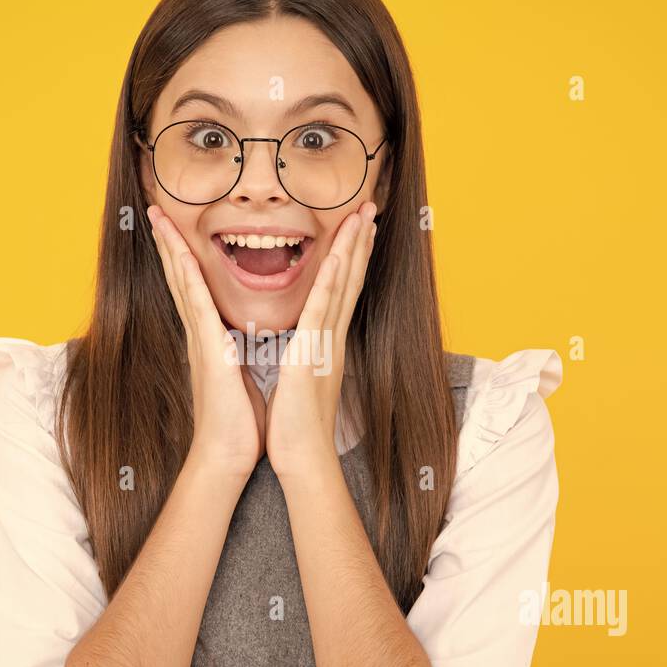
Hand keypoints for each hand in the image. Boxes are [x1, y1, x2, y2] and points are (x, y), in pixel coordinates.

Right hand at [147, 205, 265, 480]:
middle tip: (155, 208)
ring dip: (171, 248)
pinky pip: (197, 307)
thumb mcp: (241, 375)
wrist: (229, 456)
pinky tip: (181, 256)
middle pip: (180, 276)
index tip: (175, 227)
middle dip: (168, 241)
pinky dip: (188, 279)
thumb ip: (237, 353)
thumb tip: (242, 341)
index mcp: (210, 337)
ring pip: (182, 283)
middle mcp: (199, 333)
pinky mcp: (208, 351)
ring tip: (158, 217)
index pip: (194, 286)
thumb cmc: (240, 421)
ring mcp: (200, 340)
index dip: (183, 255)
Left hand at [264, 201, 376, 479]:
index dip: (351, 260)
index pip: (340, 293)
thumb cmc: (296, 428)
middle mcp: (332, 339)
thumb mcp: (299, 382)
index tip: (357, 231)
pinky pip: (324, 309)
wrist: (301, 457)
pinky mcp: (314, 353)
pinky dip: (333, 280)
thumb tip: (304, 349)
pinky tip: (340, 256)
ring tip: (364, 217)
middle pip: (350, 281)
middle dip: (360, 244)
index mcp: (325, 345)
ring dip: (354, 249)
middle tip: (370, 209)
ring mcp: (326, 344)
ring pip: (343, 286)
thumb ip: (305, 360)